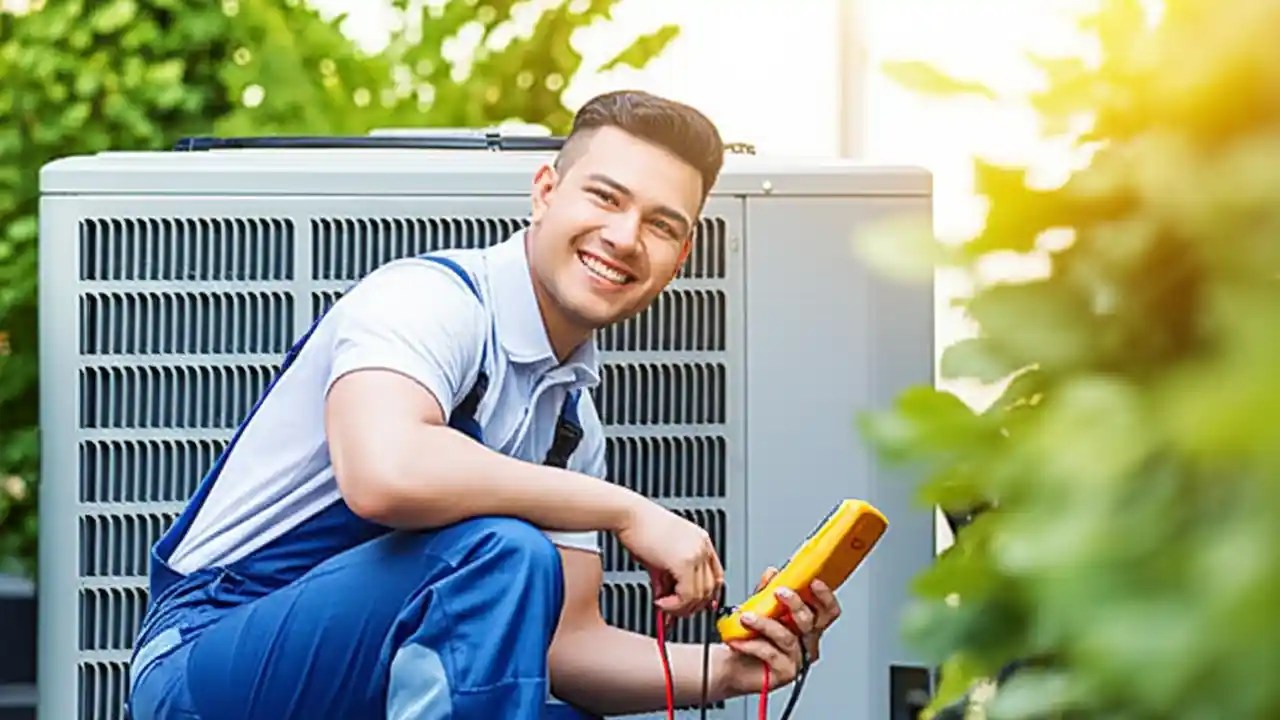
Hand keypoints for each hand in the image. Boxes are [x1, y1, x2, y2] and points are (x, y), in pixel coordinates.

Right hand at [613, 499, 723, 616]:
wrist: (628, 514)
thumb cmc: (639, 528)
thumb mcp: (658, 556)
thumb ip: (666, 578)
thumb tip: (666, 598)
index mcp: (700, 541)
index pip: (716, 576)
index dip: (706, 595)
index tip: (693, 604)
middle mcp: (702, 546)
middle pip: (710, 589)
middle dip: (691, 605)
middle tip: (674, 610)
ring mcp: (695, 554)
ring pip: (700, 595)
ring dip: (681, 607)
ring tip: (664, 605)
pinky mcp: (684, 562)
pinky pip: (687, 594)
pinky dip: (674, 604)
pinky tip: (661, 602)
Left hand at [712, 566, 842, 697]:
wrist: (730, 665)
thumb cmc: (749, 638)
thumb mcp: (758, 608)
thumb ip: (766, 591)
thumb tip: (773, 573)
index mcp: (806, 625)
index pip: (827, 611)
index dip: (825, 596)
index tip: (813, 582)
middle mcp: (806, 642)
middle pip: (811, 621)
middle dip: (796, 604)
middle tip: (778, 592)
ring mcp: (798, 658)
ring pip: (788, 637)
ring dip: (765, 624)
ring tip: (746, 617)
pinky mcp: (785, 672)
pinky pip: (771, 653)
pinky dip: (753, 644)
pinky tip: (739, 640)